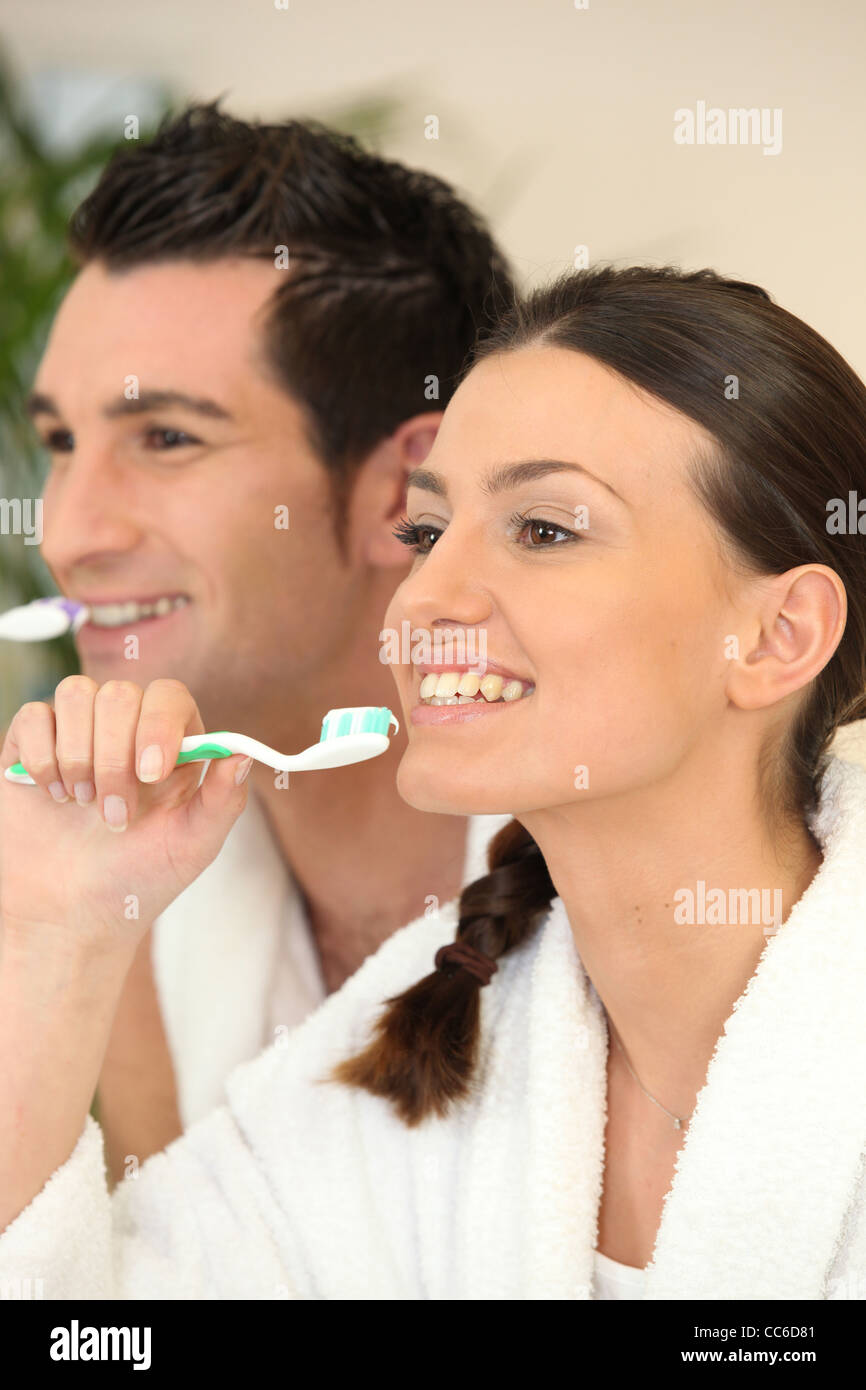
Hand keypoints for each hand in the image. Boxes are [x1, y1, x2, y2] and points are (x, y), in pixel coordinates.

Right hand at [0, 677, 251, 950]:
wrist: (72, 915)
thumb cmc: (139, 878)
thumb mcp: (192, 846)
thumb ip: (224, 800)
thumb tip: (242, 753)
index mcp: (171, 743)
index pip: (169, 696)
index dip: (159, 724)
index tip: (150, 774)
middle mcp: (125, 728)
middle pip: (119, 695)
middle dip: (113, 759)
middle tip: (113, 816)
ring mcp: (77, 732)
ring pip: (75, 693)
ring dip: (78, 755)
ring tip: (81, 804)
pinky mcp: (32, 744)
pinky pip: (33, 715)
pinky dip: (41, 756)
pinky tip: (51, 795)